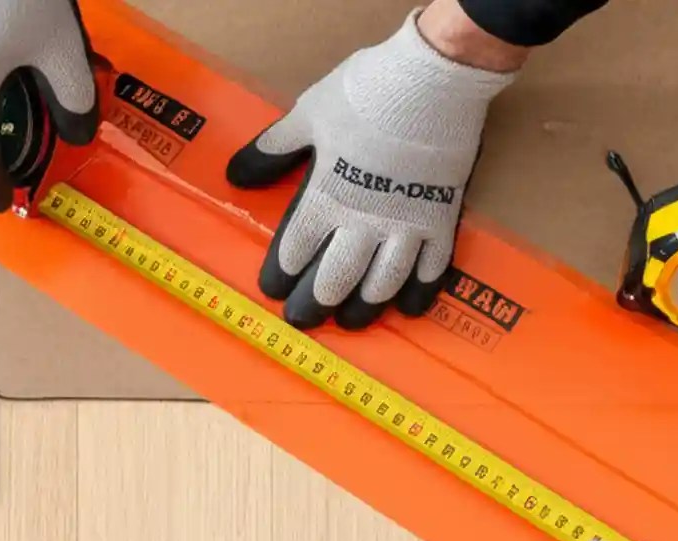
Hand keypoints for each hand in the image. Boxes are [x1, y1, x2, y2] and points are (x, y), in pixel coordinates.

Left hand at [226, 6, 520, 329]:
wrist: (432, 79)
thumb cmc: (363, 94)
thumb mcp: (306, 116)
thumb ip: (272, 151)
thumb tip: (235, 176)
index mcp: (325, 198)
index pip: (295, 249)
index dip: (281, 274)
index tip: (272, 291)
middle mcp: (362, 222)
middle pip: (334, 277)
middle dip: (315, 303)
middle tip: (303, 320)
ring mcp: (406, 225)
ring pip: (382, 282)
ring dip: (364, 307)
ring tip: (351, 323)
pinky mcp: (442, 218)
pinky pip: (433, 267)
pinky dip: (421, 291)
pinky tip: (411, 309)